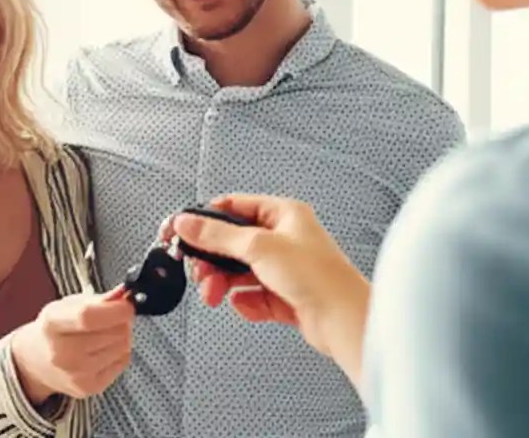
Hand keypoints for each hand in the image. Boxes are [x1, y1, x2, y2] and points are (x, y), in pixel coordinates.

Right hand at [9, 286, 135, 404]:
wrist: (35, 362)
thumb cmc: (54, 330)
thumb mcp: (66, 306)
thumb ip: (96, 300)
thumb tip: (122, 295)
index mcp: (52, 324)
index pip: (88, 317)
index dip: (115, 310)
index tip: (127, 304)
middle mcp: (62, 353)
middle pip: (112, 332)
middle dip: (122, 321)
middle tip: (114, 317)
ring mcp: (76, 374)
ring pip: (122, 347)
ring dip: (122, 336)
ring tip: (106, 334)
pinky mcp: (88, 387)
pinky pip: (122, 363)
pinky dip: (120, 353)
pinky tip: (104, 350)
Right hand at [167, 195, 370, 385]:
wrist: (345, 322)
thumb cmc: (319, 277)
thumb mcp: (259, 247)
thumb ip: (217, 235)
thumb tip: (186, 222)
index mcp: (283, 214)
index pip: (234, 207)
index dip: (206, 220)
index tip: (183, 233)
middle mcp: (284, 239)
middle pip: (232, 243)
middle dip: (212, 260)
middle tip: (199, 271)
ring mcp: (284, 269)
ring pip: (238, 272)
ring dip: (222, 284)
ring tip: (213, 294)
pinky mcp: (284, 296)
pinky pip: (251, 296)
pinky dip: (245, 303)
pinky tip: (247, 305)